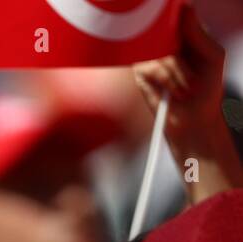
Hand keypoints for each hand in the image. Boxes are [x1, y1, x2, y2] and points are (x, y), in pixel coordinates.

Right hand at [133, 5, 227, 140]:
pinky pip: (152, 67)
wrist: (193, 119)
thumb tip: (186, 9)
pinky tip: (176, 91)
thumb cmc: (206, 88)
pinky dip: (168, 80)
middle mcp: (166, 42)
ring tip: (188, 87)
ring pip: (161, 51)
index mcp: (186, 33)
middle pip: (166, 29)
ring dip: (179, 71)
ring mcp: (152, 56)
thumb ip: (198, 34)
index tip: (179, 11)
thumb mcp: (212, 56)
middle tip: (190, 63)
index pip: (176, 14)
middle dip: (181, 48)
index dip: (174, 13)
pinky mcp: (141, 73)